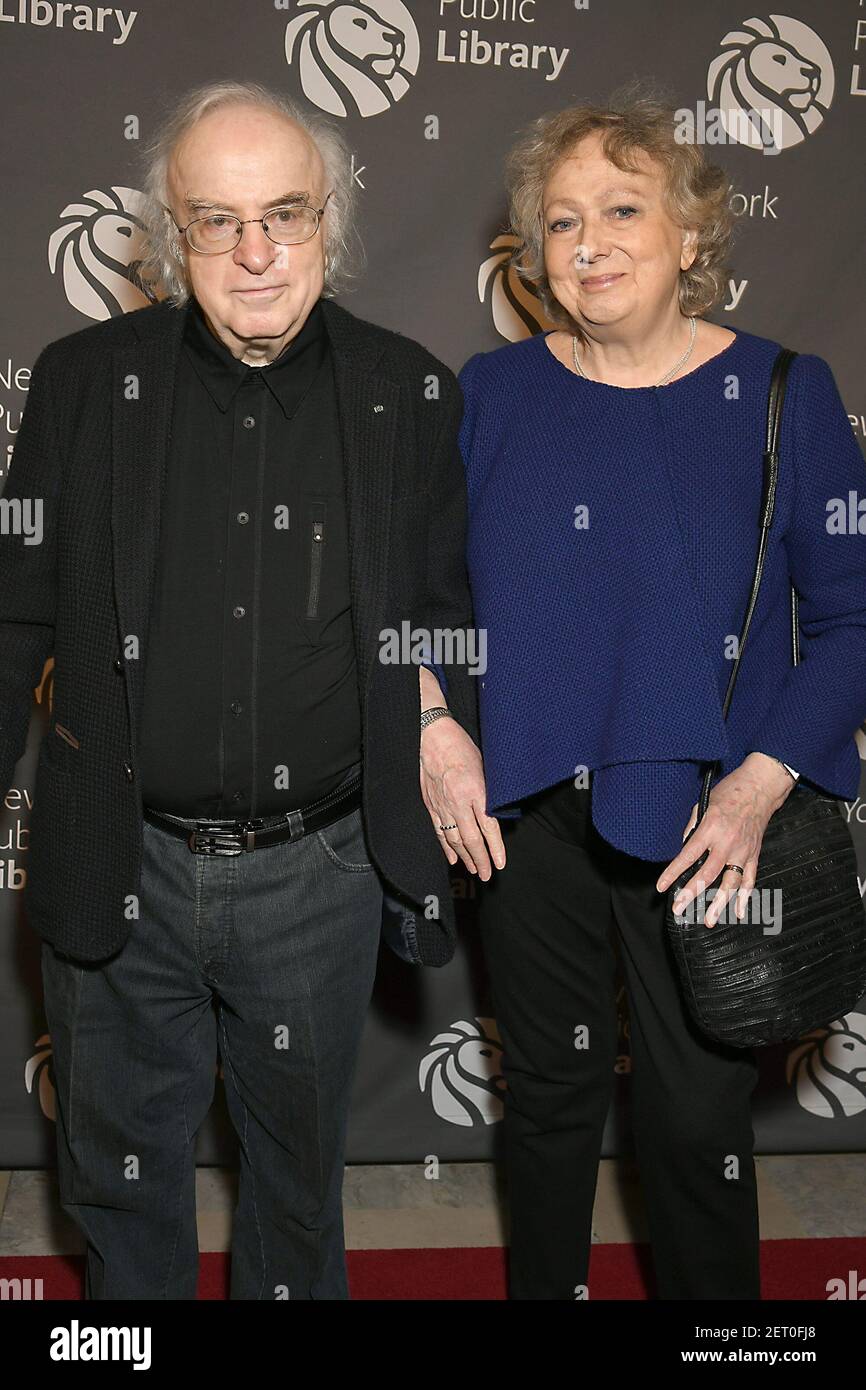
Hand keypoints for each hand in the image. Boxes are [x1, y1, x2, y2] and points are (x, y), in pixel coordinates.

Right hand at [419, 716, 505, 879]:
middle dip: (480, 860)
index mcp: (475, 792)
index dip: (495, 849)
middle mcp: (457, 802)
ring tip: (473, 869)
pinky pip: (439, 830)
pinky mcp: (431, 804)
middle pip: (471, 839)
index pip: (489, 828)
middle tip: (487, 875)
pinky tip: (453, 857)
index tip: (501, 863)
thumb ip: (489, 794)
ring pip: (454, 839)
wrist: (433, 738)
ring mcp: (442, 805)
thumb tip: (497, 814)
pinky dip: (446, 846)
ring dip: (465, 857)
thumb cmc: (461, 747)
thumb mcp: (485, 768)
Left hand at [655, 753, 796, 926]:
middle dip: (692, 893)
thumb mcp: (702, 805)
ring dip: (719, 904)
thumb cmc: (729, 793)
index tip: (661, 887)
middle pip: (708, 874)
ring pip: (731, 883)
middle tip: (679, 908)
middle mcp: (727, 843)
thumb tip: (684, 849)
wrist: (759, 789)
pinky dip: (745, 898)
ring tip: (709, 920)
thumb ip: (691, 829)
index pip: (688, 856)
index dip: (673, 873)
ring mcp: (743, 851)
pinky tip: (739, 913)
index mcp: (710, 829)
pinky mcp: (754, 855)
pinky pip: (750, 880)